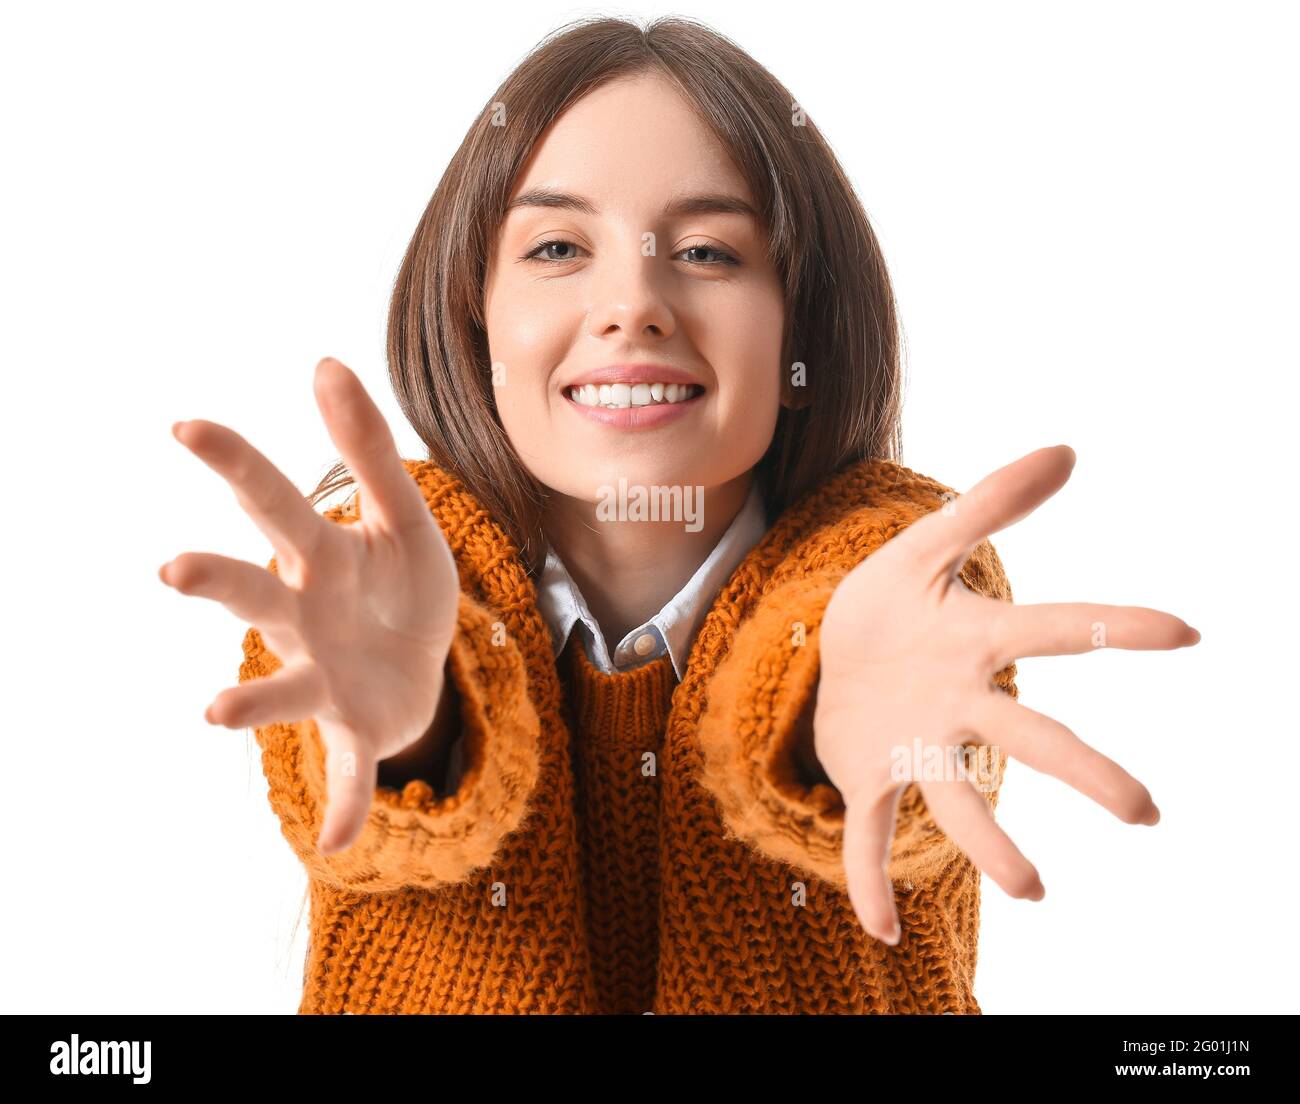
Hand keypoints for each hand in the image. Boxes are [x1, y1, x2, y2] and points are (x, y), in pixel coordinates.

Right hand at [159, 357, 460, 854]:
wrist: (426, 658)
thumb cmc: (399, 580)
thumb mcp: (402, 514)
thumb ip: (369, 447)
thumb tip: (326, 359)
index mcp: (319, 554)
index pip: (272, 502)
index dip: (234, 463)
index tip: (186, 426)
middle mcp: (306, 616)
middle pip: (257, 595)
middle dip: (219, 581)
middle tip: (173, 569)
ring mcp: (326, 676)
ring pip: (284, 689)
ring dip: (253, 702)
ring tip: (216, 713)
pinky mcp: (358, 727)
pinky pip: (350, 769)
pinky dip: (347, 802)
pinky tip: (341, 842)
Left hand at [814, 445, 1199, 943]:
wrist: (831, 649)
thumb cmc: (891, 602)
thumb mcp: (924, 546)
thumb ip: (987, 502)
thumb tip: (1067, 448)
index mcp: (973, 644)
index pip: (1053, 631)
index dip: (1115, 627)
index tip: (1186, 631)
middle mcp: (956, 706)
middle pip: (1027, 738)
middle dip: (1085, 772)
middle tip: (1145, 812)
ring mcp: (914, 748)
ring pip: (957, 800)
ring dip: (991, 845)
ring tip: (1034, 891)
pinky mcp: (870, 778)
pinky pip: (871, 835)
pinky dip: (870, 880)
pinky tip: (881, 927)